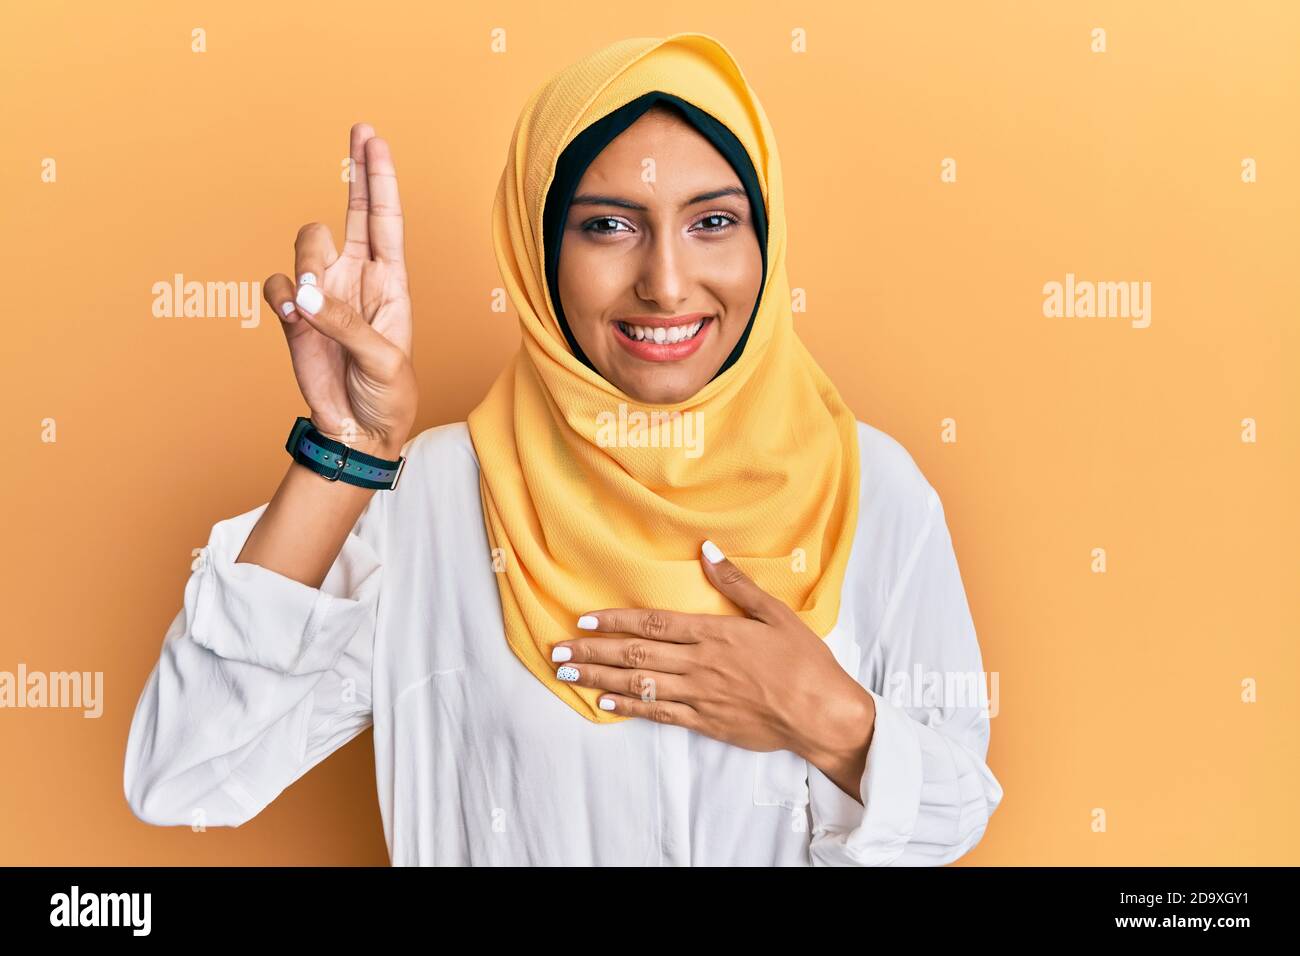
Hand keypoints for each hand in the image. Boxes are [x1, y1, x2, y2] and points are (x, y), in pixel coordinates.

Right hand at [262, 123, 417, 455]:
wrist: (358, 431)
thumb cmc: (388, 395)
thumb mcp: (382, 360)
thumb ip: (346, 324)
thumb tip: (308, 294)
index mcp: (390, 282)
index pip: (385, 220)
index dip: (379, 178)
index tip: (372, 138)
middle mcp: (357, 278)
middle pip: (350, 212)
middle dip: (355, 171)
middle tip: (359, 134)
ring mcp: (324, 294)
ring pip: (306, 245)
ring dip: (307, 264)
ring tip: (314, 305)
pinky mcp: (295, 315)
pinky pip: (278, 285)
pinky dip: (281, 296)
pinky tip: (294, 316)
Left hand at [551, 541, 875, 773]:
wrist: (822, 714)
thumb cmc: (804, 661)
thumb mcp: (775, 613)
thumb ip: (736, 583)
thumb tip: (707, 550)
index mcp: (714, 634)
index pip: (652, 623)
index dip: (613, 620)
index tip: (582, 617)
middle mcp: (699, 664)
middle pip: (634, 655)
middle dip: (591, 651)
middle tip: (557, 650)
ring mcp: (700, 695)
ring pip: (639, 684)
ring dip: (599, 678)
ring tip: (567, 673)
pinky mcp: (705, 722)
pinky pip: (659, 713)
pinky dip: (629, 707)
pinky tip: (605, 702)